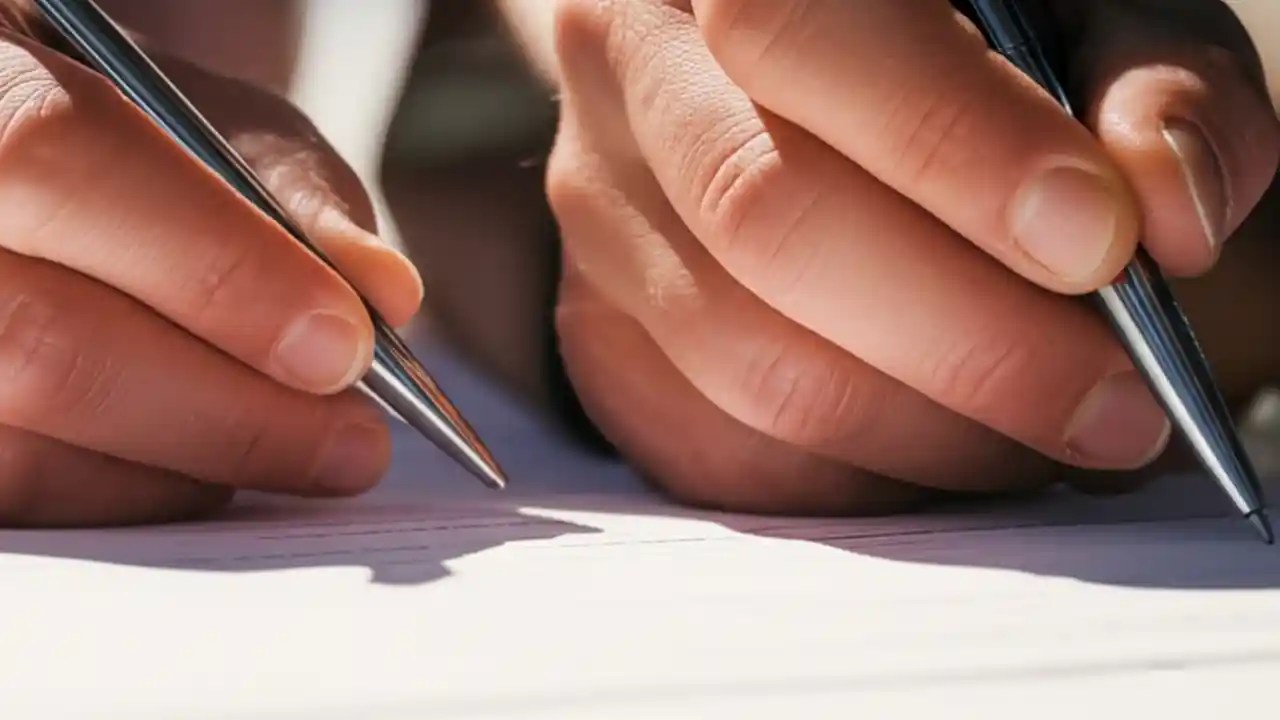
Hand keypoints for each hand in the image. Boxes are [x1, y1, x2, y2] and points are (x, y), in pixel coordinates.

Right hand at [0, 4, 422, 525]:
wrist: (28, 157)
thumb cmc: (127, 131)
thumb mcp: (214, 119)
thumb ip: (293, 193)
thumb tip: (382, 298)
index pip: (57, 161)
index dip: (214, 269)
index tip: (342, 347)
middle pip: (37, 340)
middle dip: (229, 411)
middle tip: (354, 443)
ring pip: (24, 444)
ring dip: (191, 466)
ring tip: (296, 446)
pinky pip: (19, 493)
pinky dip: (132, 494)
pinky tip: (202, 463)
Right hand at [543, 0, 1279, 513]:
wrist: (770, 79)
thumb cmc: (934, 36)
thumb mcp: (1063, 6)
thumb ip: (1140, 73)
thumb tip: (1167, 214)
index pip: (801, 33)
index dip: (952, 150)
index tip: (1102, 253)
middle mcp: (627, 67)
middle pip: (762, 217)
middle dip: (964, 340)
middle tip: (1108, 404)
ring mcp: (594, 206)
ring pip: (740, 356)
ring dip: (920, 429)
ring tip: (1038, 433)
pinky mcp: (596, 327)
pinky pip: (706, 444)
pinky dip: (844, 478)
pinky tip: (932, 448)